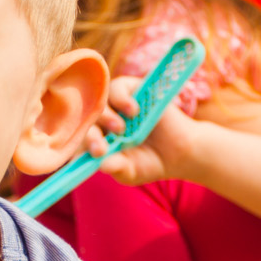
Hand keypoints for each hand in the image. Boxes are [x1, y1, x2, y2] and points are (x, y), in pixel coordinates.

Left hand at [86, 76, 206, 187]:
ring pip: (100, 104)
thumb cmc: (151, 163)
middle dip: (91, 136)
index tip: (94, 155)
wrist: (181, 152)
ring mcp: (117, 105)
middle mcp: (104, 121)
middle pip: (86, 122)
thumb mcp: (131, 172)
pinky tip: (132, 111)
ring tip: (120, 129)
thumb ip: (116, 168)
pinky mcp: (132, 90)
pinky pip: (117, 88)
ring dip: (106, 117)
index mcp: (99, 140)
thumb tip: (102, 164)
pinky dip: (121, 98)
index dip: (82, 147)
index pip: (79, 141)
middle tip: (101, 148)